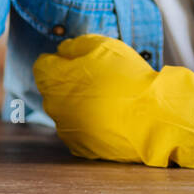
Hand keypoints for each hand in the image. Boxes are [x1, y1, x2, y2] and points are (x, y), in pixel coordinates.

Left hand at [33, 34, 193, 169]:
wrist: (150, 118)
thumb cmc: (126, 78)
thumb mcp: (102, 46)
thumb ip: (75, 45)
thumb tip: (63, 51)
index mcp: (53, 80)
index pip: (42, 65)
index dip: (61, 59)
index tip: (80, 60)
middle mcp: (52, 106)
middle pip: (54, 89)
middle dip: (69, 82)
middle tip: (99, 79)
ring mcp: (66, 129)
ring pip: (67, 111)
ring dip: (80, 104)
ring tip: (109, 99)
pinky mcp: (81, 148)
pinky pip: (81, 130)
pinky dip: (91, 123)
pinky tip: (111, 117)